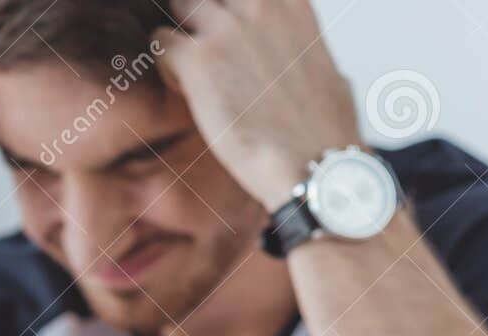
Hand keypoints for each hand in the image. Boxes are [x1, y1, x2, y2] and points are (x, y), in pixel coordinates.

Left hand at [155, 0, 360, 208]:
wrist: (312, 167)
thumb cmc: (322, 133)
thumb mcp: (327, 71)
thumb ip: (303, 51)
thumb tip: (306, 62)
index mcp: (291, 2)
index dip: (228, 11)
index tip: (228, 41)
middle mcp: (259, 4)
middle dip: (200, 18)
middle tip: (206, 57)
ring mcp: (227, 28)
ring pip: (178, 5)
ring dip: (179, 35)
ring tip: (192, 73)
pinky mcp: (198, 59)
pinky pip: (160, 42)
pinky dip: (165, 66)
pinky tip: (185, 92)